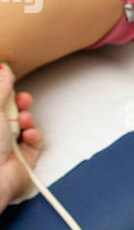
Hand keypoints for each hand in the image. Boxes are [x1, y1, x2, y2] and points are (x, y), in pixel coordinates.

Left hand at [0, 65, 41, 210]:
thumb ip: (0, 88)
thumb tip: (4, 72)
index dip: (3, 90)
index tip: (8, 78)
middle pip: (10, 110)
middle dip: (19, 103)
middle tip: (22, 99)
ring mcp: (7, 145)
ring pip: (24, 124)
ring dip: (27, 119)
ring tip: (24, 122)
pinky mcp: (23, 157)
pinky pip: (34, 140)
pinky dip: (34, 135)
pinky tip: (29, 135)